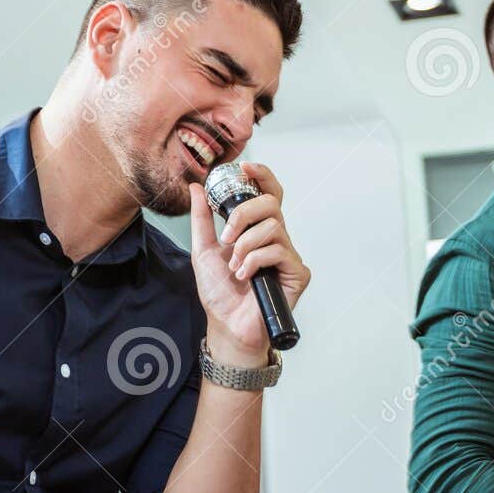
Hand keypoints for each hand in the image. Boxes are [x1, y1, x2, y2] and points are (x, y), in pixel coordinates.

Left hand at [188, 162, 309, 365]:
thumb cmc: (220, 293)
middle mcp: (276, 238)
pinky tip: (246, 276)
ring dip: (245, 245)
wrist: (227, 325)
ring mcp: (288, 255)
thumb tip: (195, 188)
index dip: (261, 175)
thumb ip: (202, 219)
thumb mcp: (202, 250)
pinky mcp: (298, 273)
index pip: (267, 193)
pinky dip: (255, 261)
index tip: (244, 167)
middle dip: (244, 214)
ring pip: (273, 226)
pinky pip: (278, 251)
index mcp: (257, 229)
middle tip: (227, 236)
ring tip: (235, 266)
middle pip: (271, 203)